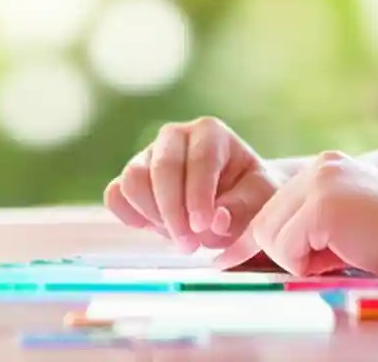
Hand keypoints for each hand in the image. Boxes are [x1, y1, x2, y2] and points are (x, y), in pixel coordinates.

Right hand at [103, 117, 280, 252]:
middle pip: (162, 169)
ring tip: (179, 237)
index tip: (203, 226)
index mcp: (210, 132)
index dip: (199, 195)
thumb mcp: (261, 201)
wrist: (235, 197)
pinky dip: (128, 215)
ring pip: (133, 180)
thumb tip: (216, 221)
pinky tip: (151, 228)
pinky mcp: (132, 177)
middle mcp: (175, 136)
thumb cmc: (251, 195)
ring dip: (153, 216)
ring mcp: (149, 155)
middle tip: (189, 246)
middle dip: (173, 212)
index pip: (199, 160)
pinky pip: (115, 194)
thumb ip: (243, 211)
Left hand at [213, 151, 377, 276]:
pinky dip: (309, 266)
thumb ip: (314, 223)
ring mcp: (321, 183)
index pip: (276, 208)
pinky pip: (286, 249)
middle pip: (265, 221)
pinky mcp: (322, 206)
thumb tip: (263, 246)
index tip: (261, 258)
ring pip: (270, 236)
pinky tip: (348, 253)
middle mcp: (321, 166)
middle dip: (287, 253)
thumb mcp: (351, 221)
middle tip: (330, 260)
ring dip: (299, 260)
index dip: (273, 241)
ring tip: (344, 253)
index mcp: (328, 167)